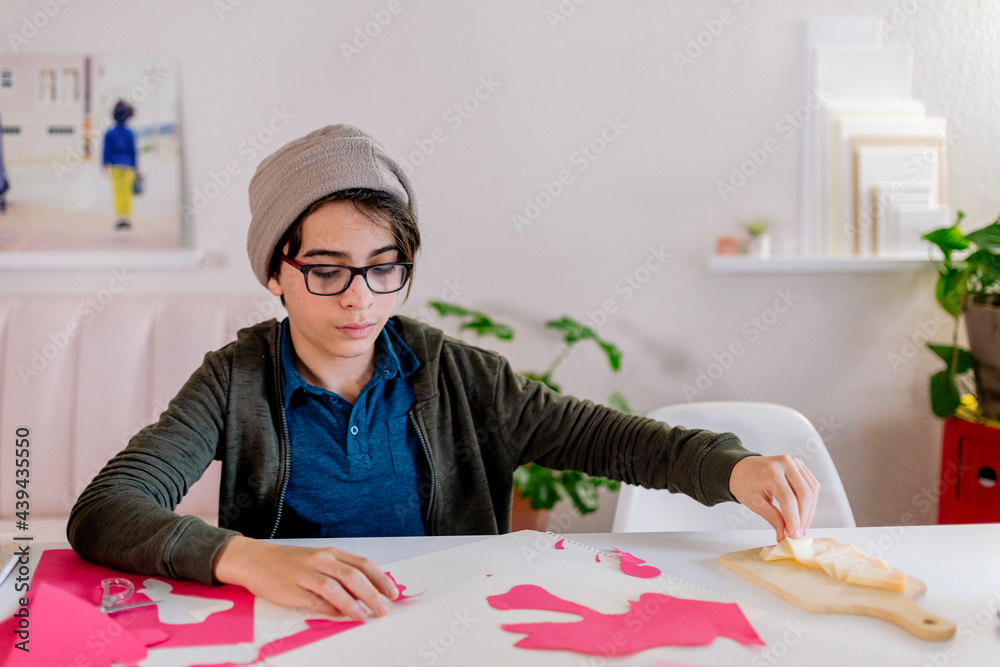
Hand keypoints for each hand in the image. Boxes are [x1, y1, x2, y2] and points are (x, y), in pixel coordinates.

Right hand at [212, 536, 399, 619]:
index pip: (363, 564)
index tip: (393, 593)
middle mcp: (321, 560)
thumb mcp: (318, 561)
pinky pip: (314, 598)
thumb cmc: (290, 563)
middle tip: (384, 609)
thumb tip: (365, 592)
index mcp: (331, 553)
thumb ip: (339, 573)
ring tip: (364, 615)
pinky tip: (339, 614)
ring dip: (353, 602)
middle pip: (353, 576)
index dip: (380, 579)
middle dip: (372, 593)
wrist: (255, 559)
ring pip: (335, 586)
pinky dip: (329, 607)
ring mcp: (306, 573)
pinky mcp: (292, 588)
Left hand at [729, 455, 819, 541]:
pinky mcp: (800, 466)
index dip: (793, 520)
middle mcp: (785, 464)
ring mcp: (794, 462)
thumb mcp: (755, 503)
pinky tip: (804, 513)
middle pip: (804, 494)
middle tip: (799, 533)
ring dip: (809, 511)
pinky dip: (810, 502)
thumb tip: (784, 536)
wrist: (742, 468)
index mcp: (771, 472)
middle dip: (804, 517)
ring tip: (802, 526)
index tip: (793, 535)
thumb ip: (773, 518)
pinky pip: (812, 486)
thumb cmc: (745, 483)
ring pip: (812, 490)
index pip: (789, 499)